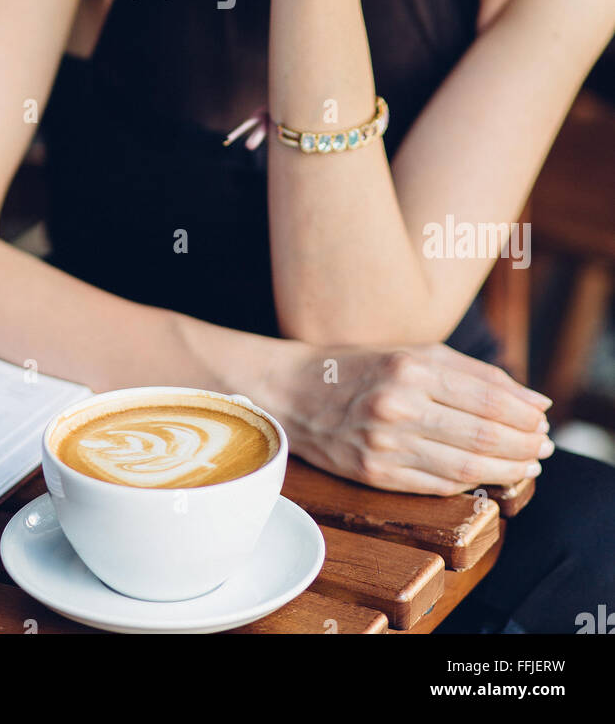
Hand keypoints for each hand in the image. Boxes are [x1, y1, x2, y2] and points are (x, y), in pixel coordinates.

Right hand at [272, 341, 553, 494]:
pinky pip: (437, 486)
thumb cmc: (361, 368)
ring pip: (465, 467)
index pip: (486, 397)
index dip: (523, 414)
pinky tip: (488, 476)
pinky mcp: (375, 475)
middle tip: (544, 446)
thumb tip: (533, 401)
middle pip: (481, 436)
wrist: (295, 393)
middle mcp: (397, 406)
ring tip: (527, 465)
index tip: (543, 419)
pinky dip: (472, 484)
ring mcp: (384, 444)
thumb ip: (474, 373)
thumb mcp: (414, 353)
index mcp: (409, 368)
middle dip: (523, 444)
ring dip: (507, 469)